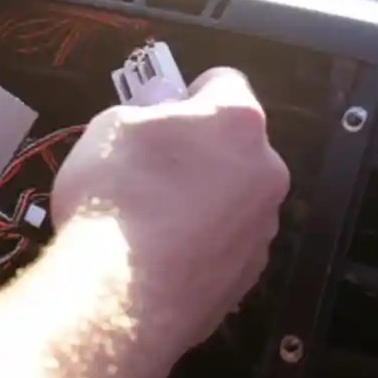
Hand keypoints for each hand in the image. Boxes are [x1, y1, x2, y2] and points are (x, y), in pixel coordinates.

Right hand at [51, 67, 289, 349]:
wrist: (119, 296)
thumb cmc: (114, 195)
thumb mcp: (110, 127)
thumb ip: (148, 117)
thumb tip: (162, 124)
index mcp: (238, 122)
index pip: (224, 81)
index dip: (187, 93)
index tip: (158, 116)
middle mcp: (266, 172)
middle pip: (235, 146)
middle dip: (199, 152)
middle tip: (150, 172)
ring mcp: (262, 230)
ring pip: (233, 199)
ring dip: (202, 200)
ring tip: (149, 224)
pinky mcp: (248, 279)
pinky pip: (224, 246)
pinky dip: (199, 246)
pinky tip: (158, 259)